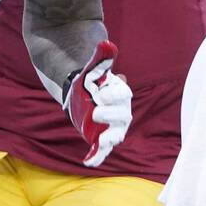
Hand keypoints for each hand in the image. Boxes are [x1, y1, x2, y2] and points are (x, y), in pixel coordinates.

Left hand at [62, 40, 131, 167]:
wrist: (82, 96)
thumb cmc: (92, 82)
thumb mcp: (95, 69)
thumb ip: (101, 57)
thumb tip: (106, 43)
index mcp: (121, 95)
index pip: (123, 96)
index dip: (113, 95)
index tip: (100, 93)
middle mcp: (121, 113)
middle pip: (122, 117)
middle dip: (111, 115)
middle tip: (96, 112)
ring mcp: (112, 128)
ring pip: (116, 136)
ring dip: (110, 139)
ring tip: (102, 140)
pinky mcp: (100, 139)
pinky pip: (102, 151)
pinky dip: (96, 157)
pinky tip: (87, 162)